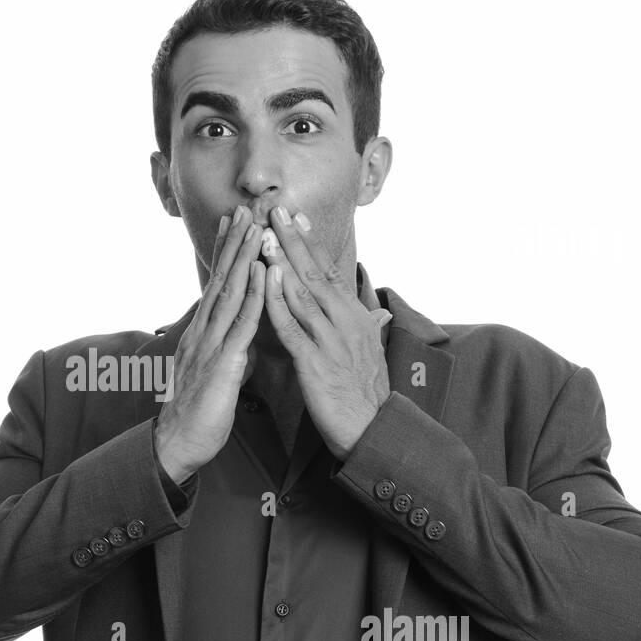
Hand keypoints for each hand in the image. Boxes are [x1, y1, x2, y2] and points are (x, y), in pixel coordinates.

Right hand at [154, 205, 266, 482]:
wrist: (178, 444)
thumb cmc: (199, 414)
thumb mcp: (218, 377)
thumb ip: (231, 356)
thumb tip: (244, 346)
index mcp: (204, 334)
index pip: (217, 285)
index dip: (226, 253)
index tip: (236, 224)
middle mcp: (204, 332)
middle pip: (221, 279)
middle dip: (234, 243)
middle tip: (245, 209)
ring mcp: (211, 345)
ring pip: (230, 292)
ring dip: (243, 257)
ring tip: (254, 227)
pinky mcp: (222, 363)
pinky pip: (240, 324)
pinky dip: (252, 296)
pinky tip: (261, 273)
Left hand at [261, 206, 391, 462]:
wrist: (372, 430)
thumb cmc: (366, 393)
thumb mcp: (371, 353)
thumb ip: (369, 328)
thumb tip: (378, 312)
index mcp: (355, 317)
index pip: (328, 271)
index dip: (309, 243)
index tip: (293, 216)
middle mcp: (345, 321)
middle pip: (314, 273)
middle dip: (292, 240)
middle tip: (273, 210)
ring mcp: (330, 341)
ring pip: (301, 294)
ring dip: (280, 262)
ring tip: (263, 235)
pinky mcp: (314, 362)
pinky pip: (291, 327)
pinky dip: (277, 302)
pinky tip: (265, 282)